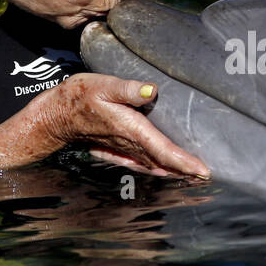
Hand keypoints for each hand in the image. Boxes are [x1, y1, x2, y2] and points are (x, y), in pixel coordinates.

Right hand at [39, 73, 209, 178]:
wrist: (56, 116)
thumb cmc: (79, 97)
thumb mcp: (103, 86)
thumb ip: (128, 89)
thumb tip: (151, 90)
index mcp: (132, 130)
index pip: (164, 151)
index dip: (185, 162)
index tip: (204, 172)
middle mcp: (130, 144)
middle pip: (164, 163)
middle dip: (187, 171)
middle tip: (209, 179)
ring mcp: (124, 150)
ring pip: (155, 165)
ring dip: (175, 172)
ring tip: (196, 177)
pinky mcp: (118, 149)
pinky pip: (143, 164)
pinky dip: (158, 169)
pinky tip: (166, 172)